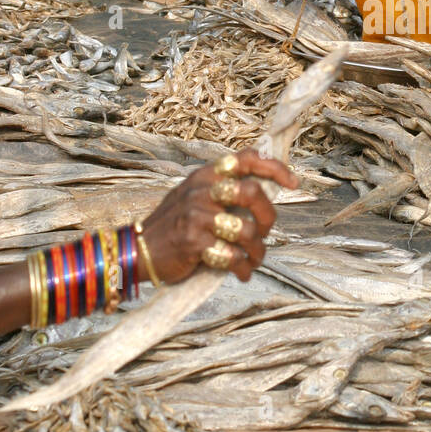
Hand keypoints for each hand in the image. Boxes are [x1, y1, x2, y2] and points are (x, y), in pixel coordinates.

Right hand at [138, 150, 297, 284]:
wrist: (137, 250)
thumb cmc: (174, 225)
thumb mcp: (194, 196)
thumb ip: (223, 189)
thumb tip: (264, 190)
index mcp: (206, 176)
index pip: (246, 159)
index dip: (274, 168)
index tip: (293, 184)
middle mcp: (202, 190)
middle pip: (253, 194)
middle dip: (268, 218)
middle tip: (265, 233)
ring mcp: (197, 215)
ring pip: (247, 230)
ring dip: (257, 251)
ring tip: (254, 260)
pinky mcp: (194, 241)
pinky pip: (231, 256)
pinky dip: (241, 267)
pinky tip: (240, 272)